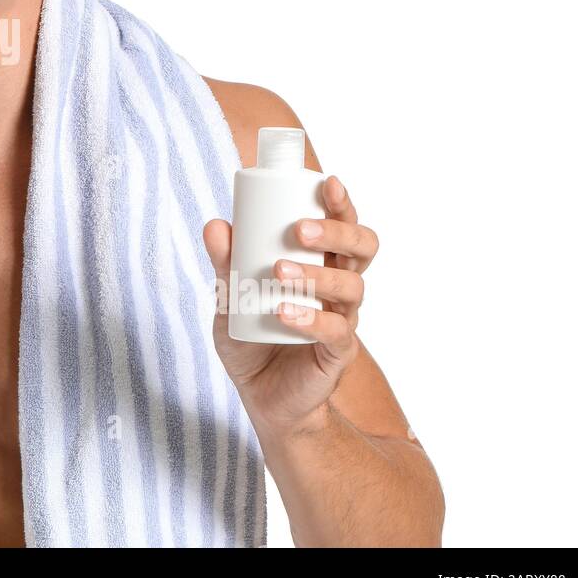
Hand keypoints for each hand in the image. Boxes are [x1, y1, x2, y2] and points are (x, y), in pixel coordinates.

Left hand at [204, 175, 377, 434]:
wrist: (261, 397)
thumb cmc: (251, 338)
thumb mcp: (228, 298)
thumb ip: (224, 265)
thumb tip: (216, 224)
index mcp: (320, 263)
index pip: (343, 226)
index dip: (342, 203)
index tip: (328, 181)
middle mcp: (339, 286)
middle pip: (362, 248)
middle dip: (338, 231)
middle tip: (300, 229)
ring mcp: (342, 318)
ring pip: (352, 285)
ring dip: (316, 273)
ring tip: (279, 271)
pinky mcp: (337, 351)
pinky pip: (336, 330)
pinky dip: (310, 317)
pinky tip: (284, 312)